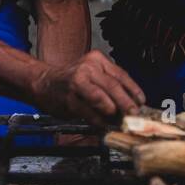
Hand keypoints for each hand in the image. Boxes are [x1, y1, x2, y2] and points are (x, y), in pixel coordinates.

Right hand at [30, 49, 144, 125]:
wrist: (43, 82)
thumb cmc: (70, 81)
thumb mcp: (91, 74)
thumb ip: (108, 84)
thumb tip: (130, 102)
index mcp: (97, 60)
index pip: (121, 74)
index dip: (133, 90)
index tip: (141, 101)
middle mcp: (88, 68)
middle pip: (113, 86)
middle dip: (126, 103)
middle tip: (134, 113)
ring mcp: (77, 82)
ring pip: (101, 98)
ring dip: (113, 112)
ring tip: (121, 120)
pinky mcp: (70, 98)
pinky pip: (89, 112)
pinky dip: (99, 121)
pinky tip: (105, 125)